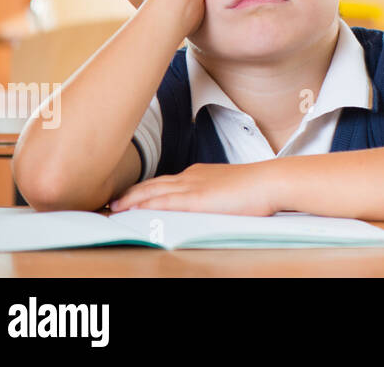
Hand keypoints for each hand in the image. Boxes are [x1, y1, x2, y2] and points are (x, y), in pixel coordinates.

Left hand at [109, 162, 279, 215]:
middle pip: (153, 184)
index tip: (131, 196)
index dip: (146, 189)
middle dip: (131, 193)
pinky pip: (163, 201)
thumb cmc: (258, 187)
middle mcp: (191, 177)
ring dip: (131, 199)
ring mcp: (192, 186)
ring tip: (115, 207)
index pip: (165, 181)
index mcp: (200, 174)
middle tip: (113, 202)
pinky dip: (145, 204)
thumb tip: (207, 202)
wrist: (270, 181)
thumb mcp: (230, 187)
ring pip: (153, 191)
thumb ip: (214, 193)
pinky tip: (133, 210)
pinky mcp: (196, 199)